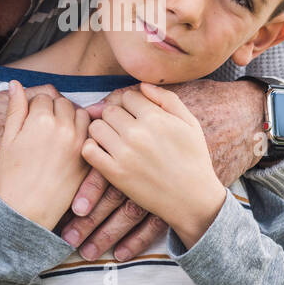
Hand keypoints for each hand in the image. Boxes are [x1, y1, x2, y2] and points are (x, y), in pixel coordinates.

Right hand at [0, 80, 90, 229]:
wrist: (27, 211)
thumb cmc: (13, 176)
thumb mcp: (8, 139)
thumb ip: (15, 108)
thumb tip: (15, 84)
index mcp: (42, 119)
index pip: (43, 97)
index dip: (35, 107)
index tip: (30, 120)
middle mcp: (64, 126)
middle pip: (63, 102)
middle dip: (54, 109)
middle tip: (43, 127)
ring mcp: (80, 141)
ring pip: (80, 114)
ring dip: (71, 118)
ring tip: (57, 134)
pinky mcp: (89, 156)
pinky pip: (90, 133)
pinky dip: (82, 133)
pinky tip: (69, 145)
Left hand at [80, 83, 227, 248]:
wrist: (193, 199)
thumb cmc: (194, 159)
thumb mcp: (190, 124)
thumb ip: (168, 99)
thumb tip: (142, 85)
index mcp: (156, 118)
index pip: (127, 96)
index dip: (131, 105)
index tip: (136, 117)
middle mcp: (138, 133)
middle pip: (110, 109)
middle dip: (116, 116)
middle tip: (125, 129)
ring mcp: (125, 153)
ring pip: (96, 127)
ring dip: (102, 131)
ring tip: (114, 140)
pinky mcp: (115, 173)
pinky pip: (88, 149)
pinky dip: (92, 148)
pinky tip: (104, 153)